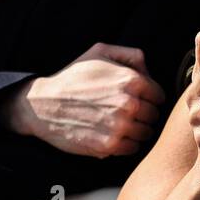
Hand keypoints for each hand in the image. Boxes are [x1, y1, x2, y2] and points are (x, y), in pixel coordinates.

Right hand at [6, 43, 164, 157]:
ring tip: (121, 124)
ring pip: (146, 133)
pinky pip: (132, 148)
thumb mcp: (100, 52)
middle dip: (144, 114)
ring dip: (136, 130)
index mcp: (130, 80)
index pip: (158, 95)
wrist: (41, 104)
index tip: (139, 99)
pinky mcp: (108, 145)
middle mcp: (129, 103)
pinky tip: (113, 135)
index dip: (149, 97)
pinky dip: (126, 144)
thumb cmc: (72, 77)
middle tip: (128, 113)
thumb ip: (131, 55)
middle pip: (153, 115)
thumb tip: (149, 70)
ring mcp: (119, 126)